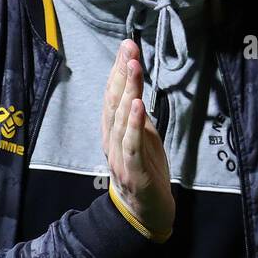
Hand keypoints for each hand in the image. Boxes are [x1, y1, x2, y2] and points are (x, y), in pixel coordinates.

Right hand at [101, 38, 175, 235]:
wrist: (146, 212)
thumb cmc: (145, 170)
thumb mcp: (142, 135)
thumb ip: (137, 112)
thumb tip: (136, 83)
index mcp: (113, 130)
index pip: (113, 94)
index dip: (119, 69)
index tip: (127, 45)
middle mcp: (112, 139)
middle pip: (114, 101)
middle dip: (122, 73)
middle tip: (129, 47)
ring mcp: (120, 155)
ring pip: (122, 118)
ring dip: (128, 90)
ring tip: (134, 67)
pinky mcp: (133, 170)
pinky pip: (132, 144)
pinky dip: (134, 124)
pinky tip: (138, 105)